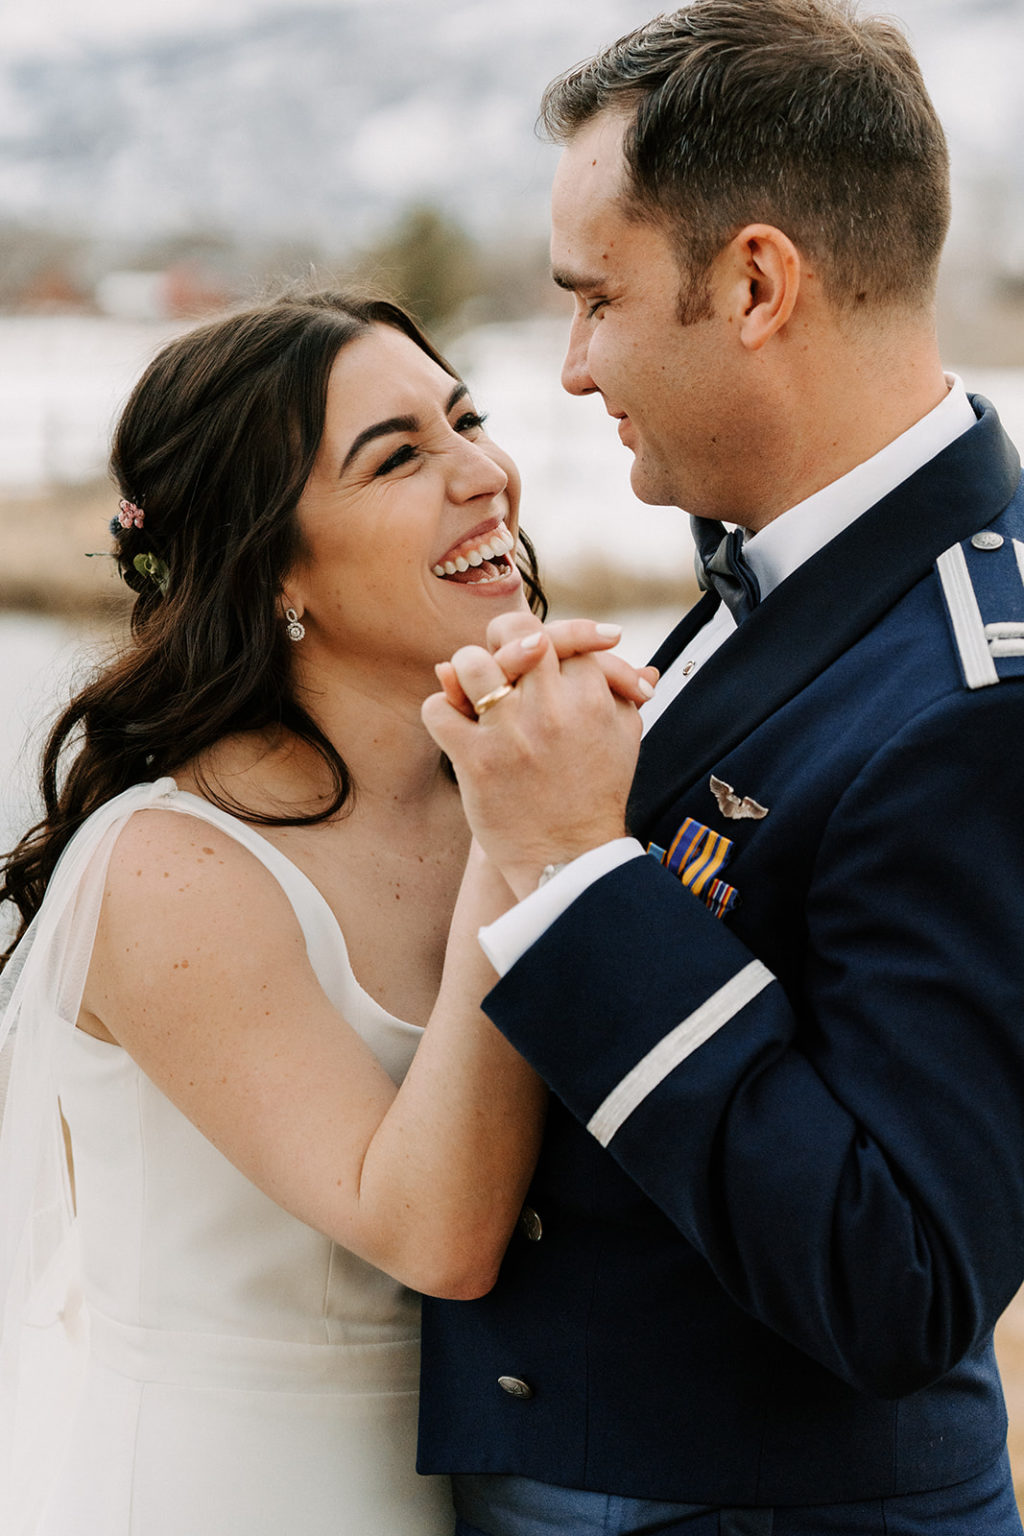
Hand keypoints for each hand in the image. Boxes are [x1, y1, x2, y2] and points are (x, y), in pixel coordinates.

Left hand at [423, 613, 653, 898]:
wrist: (570, 859)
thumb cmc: (596, 792)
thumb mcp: (625, 734)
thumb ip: (620, 685)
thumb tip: (622, 648)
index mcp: (591, 697)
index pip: (563, 638)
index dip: (551, 646)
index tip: (545, 667)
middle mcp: (551, 708)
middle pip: (517, 633)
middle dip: (507, 641)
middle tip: (505, 662)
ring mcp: (510, 733)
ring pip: (470, 662)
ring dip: (467, 669)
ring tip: (475, 687)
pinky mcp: (475, 761)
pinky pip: (438, 709)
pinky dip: (441, 710)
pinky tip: (457, 724)